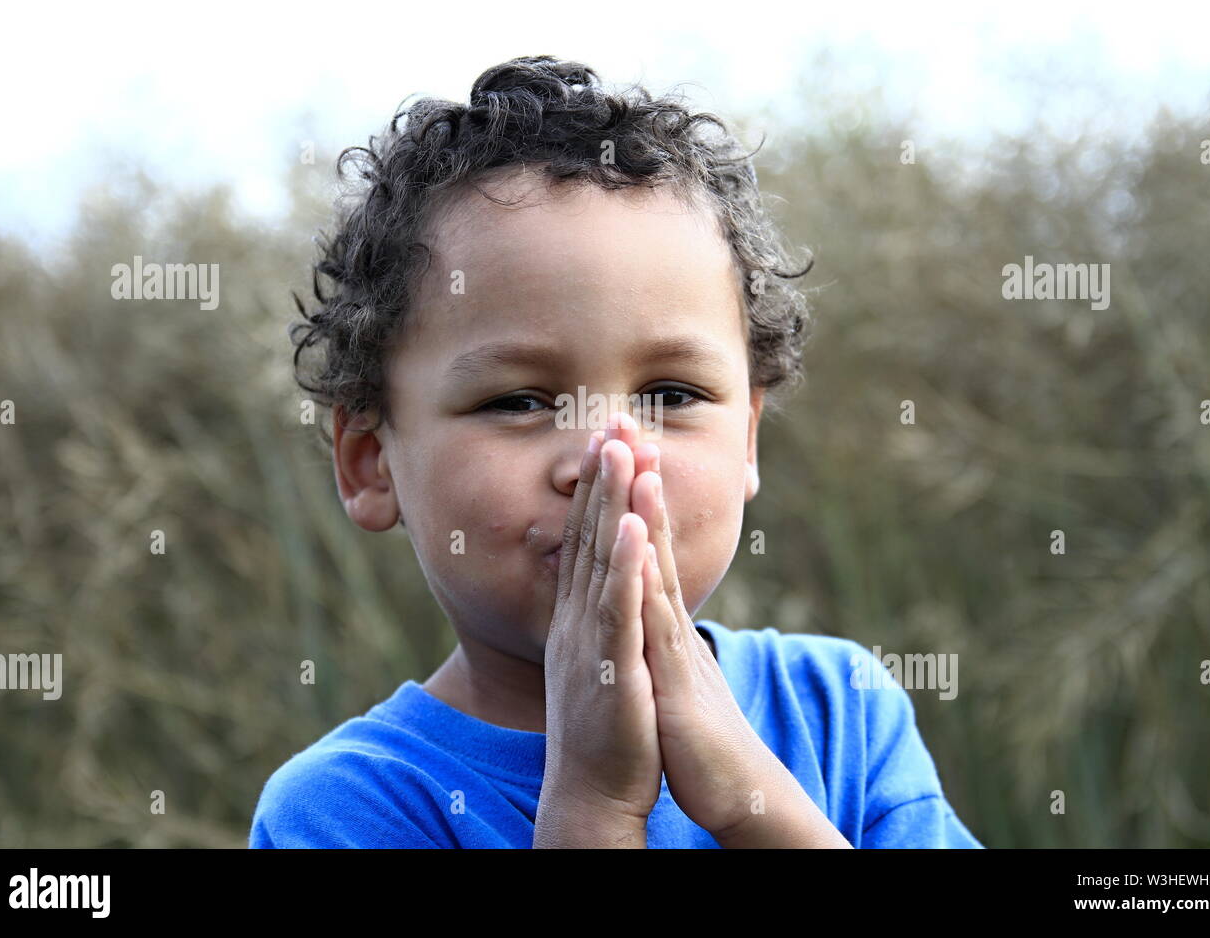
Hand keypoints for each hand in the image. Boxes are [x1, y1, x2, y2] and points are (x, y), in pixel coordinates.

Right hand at [536, 414, 663, 841]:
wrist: (593, 790)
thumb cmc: (606, 727)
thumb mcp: (600, 659)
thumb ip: (604, 617)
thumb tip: (612, 585)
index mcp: (579, 616)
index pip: (587, 537)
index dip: (598, 487)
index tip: (610, 439)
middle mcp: (577, 619)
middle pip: (590, 534)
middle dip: (602, 476)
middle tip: (613, 420)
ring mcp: (590, 641)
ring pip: (600, 560)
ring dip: (611, 503)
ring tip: (620, 450)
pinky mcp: (609, 669)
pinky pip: (617, 610)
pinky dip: (623, 565)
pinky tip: (631, 525)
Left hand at [629, 439, 835, 842]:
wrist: (729, 785)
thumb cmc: (695, 731)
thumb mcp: (669, 670)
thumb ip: (658, 632)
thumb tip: (648, 606)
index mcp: (660, 616)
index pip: (643, 541)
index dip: (629, 492)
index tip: (615, 444)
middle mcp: (668, 616)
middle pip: (652, 535)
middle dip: (637, 477)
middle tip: (624, 419)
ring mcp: (672, 639)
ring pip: (657, 564)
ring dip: (647, 508)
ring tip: (636, 456)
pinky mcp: (671, 671)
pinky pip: (654, 615)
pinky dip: (645, 572)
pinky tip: (638, 535)